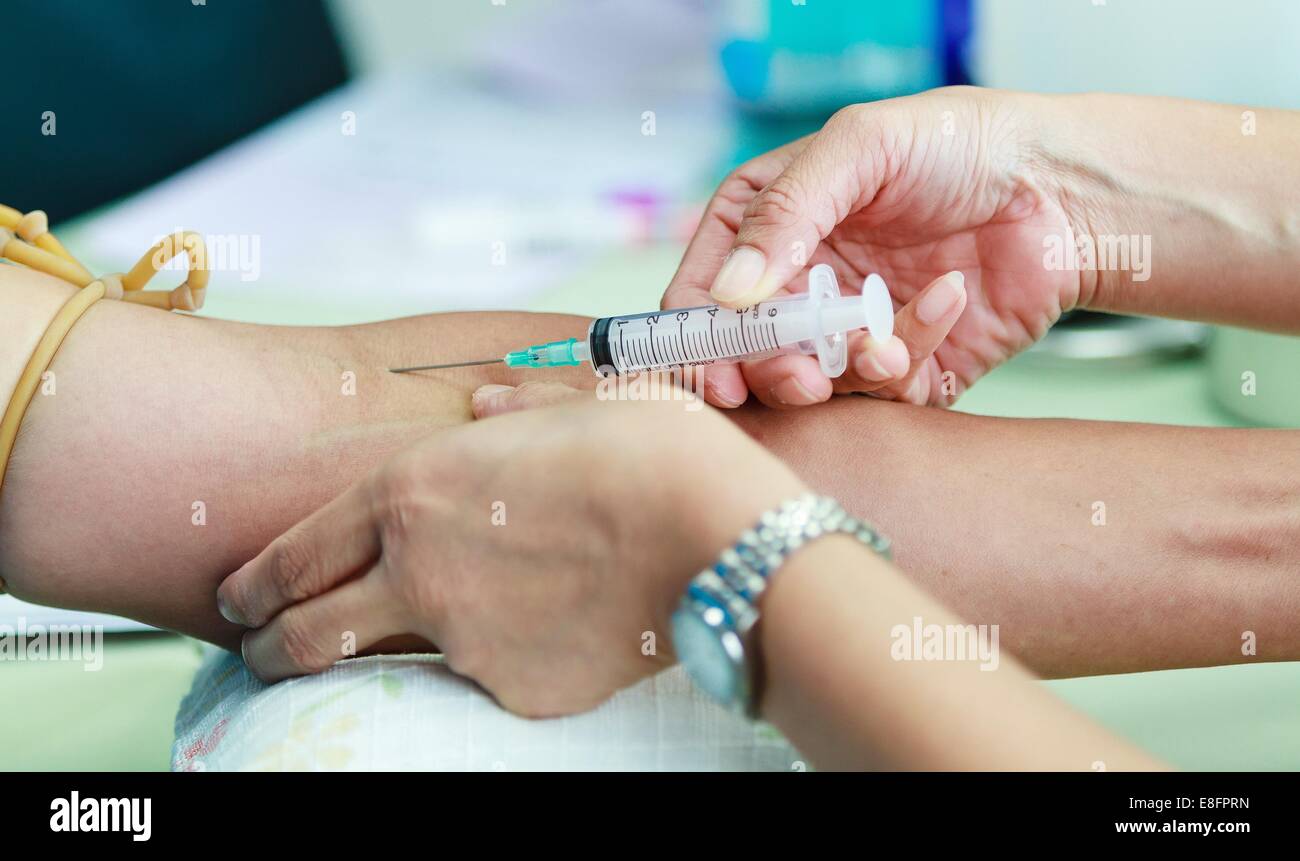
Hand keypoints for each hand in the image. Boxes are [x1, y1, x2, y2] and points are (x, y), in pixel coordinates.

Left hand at [217, 385, 805, 716]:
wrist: (714, 535)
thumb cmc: (646, 450)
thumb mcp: (572, 403)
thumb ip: (514, 404)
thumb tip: (491, 398)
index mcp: (413, 491)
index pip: (297, 552)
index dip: (254, 580)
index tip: (236, 599)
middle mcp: (416, 570)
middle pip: (305, 632)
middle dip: (267, 644)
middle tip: (259, 649)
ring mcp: (462, 639)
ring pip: (396, 659)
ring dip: (378, 654)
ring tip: (406, 642)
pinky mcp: (514, 689)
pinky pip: (490, 675)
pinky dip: (501, 658)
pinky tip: (543, 632)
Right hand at [663, 86, 1082, 408]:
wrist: (1059, 184)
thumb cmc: (956, 143)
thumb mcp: (860, 149)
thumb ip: (787, 214)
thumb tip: (727, 292)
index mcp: (767, 227)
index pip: (702, 295)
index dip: (699, 341)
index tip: (719, 375)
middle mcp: (799, 283)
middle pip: (749, 355)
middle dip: (773, 373)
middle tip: (803, 377)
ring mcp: (848, 327)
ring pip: (814, 382)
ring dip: (846, 369)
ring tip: (884, 341)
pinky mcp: (903, 363)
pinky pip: (883, 388)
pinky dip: (908, 357)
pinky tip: (946, 301)